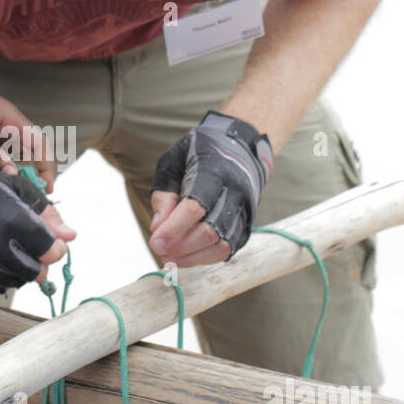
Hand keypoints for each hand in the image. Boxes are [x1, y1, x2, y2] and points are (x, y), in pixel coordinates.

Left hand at [0, 62, 57, 190]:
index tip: (47, 187)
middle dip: (29, 170)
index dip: (45, 165)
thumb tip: (13, 173)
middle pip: (25, 148)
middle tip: (28, 194)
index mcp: (6, 115)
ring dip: (6, 170)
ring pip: (5, 153)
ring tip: (6, 191)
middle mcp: (1, 120)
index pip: (37, 142)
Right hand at [0, 161, 74, 293]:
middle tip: (33, 251)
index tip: (53, 245)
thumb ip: (46, 213)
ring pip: (17, 282)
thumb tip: (70, 236)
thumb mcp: (16, 191)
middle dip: (40, 262)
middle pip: (36, 272)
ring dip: (21, 270)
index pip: (49, 250)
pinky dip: (2, 277)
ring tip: (12, 252)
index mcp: (11, 221)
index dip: (56, 249)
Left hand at [148, 111, 272, 268]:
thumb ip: (164, 194)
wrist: (241, 146)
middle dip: (181, 247)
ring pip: (222, 245)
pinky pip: (229, 249)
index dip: (174, 229)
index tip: (155, 242)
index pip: (195, 207)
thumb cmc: (200, 153)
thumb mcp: (173, 161)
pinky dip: (206, 257)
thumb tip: (157, 228)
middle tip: (159, 250)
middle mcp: (236, 192)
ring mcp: (245, 210)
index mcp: (215, 172)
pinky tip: (187, 256)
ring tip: (170, 258)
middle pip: (210, 231)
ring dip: (193, 257)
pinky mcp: (247, 223)